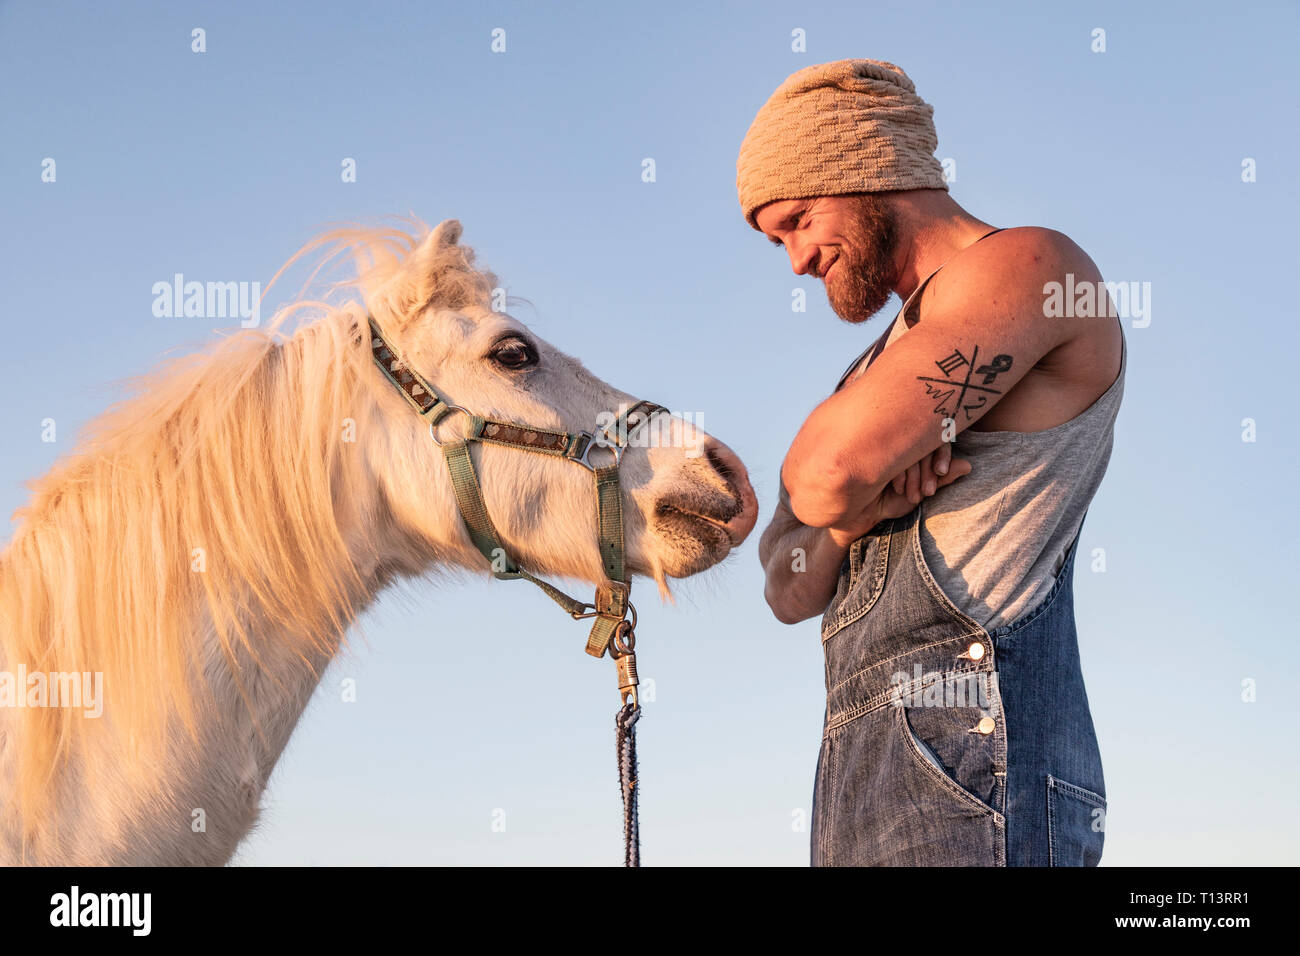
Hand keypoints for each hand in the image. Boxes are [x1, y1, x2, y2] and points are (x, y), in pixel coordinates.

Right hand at [826, 443, 971, 547]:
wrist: (852, 515)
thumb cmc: (885, 503)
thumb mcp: (918, 494)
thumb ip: (942, 480)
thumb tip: (969, 465)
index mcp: (908, 445)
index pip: (933, 437)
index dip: (941, 454)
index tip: (941, 473)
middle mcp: (893, 441)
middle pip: (921, 440)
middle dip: (926, 470)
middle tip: (926, 493)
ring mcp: (877, 444)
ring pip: (905, 446)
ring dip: (912, 474)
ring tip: (912, 496)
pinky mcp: (865, 450)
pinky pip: (887, 451)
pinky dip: (899, 472)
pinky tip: (896, 488)